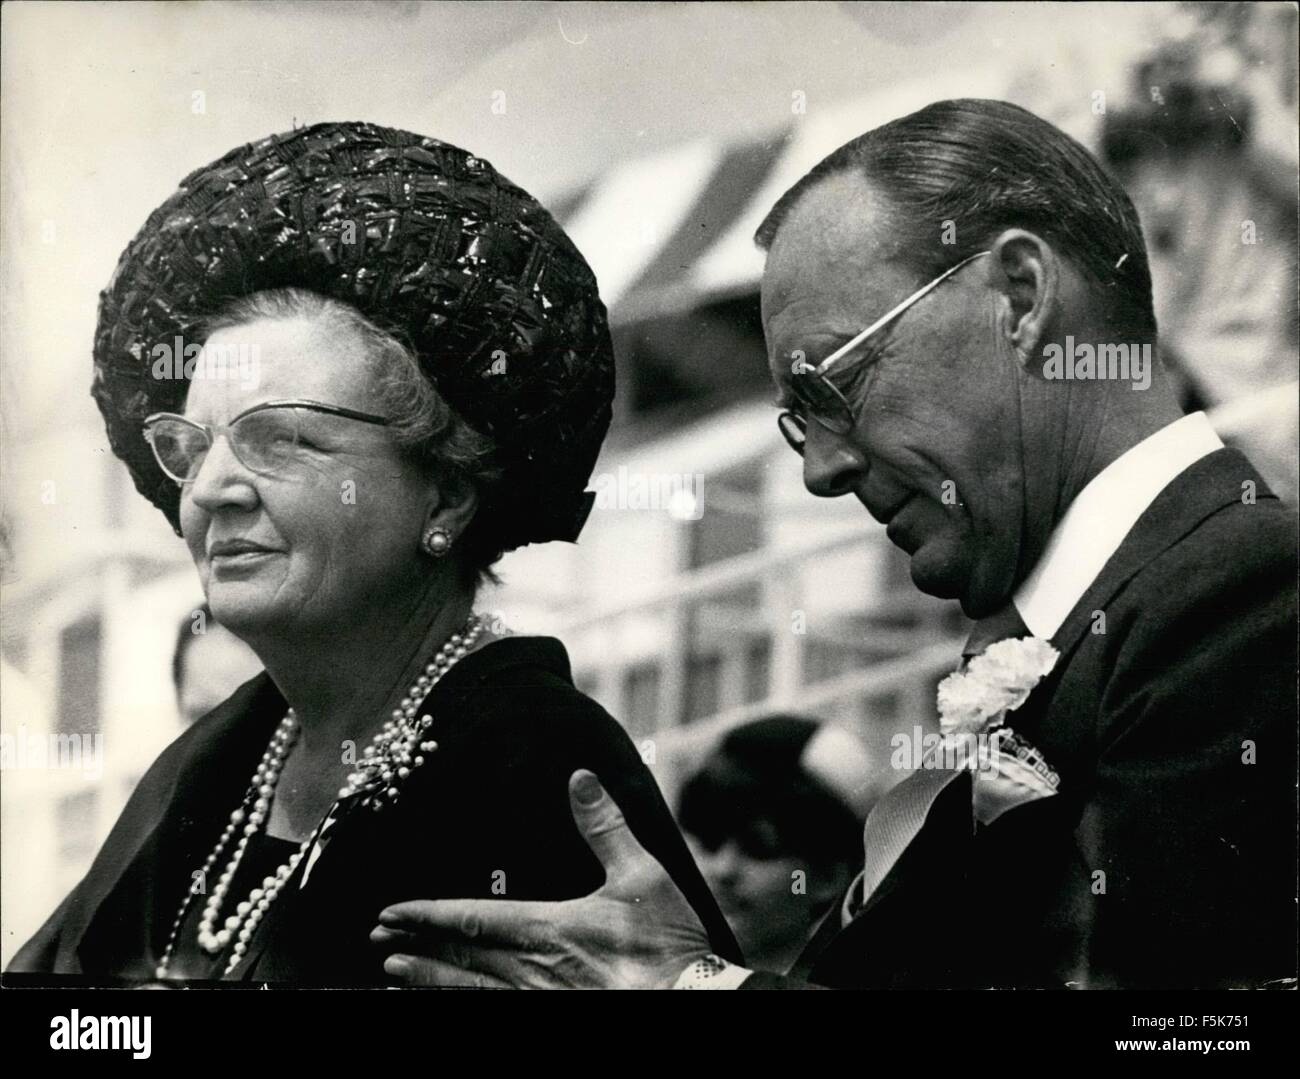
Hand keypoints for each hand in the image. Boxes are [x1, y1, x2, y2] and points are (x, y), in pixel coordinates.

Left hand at [370, 769, 712, 987]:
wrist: (690, 1002)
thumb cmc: (667, 943)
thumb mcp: (641, 874)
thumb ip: (604, 826)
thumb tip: (580, 778)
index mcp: (546, 929)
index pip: (469, 919)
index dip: (426, 915)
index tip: (389, 912)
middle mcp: (530, 971)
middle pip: (458, 956)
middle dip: (415, 945)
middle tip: (376, 940)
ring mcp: (537, 1003)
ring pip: (468, 992)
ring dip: (428, 980)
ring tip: (392, 973)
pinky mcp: (551, 1022)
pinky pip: (492, 1013)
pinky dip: (462, 1005)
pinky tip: (446, 1002)